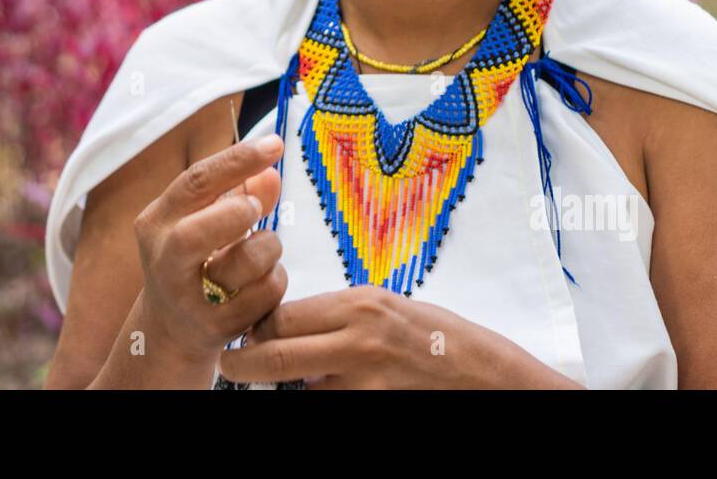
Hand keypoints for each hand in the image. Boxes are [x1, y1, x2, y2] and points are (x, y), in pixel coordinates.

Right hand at [132, 133, 286, 364]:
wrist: (169, 334)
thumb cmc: (194, 264)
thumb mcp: (206, 223)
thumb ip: (240, 194)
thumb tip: (272, 175)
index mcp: (158, 222)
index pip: (194, 182)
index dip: (237, 160)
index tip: (275, 144)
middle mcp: (163, 261)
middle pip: (194, 235)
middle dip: (235, 216)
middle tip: (255, 209)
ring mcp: (186, 300)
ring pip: (242, 264)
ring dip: (268, 248)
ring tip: (266, 250)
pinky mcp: (213, 330)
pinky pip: (262, 297)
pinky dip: (274, 282)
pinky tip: (263, 282)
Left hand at [217, 285, 584, 388]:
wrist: (486, 376)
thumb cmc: (436, 337)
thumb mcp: (384, 307)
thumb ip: (336, 314)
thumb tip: (286, 323)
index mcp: (359, 306)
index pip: (280, 316)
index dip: (256, 328)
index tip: (247, 333)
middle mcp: (358, 341)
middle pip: (274, 355)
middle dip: (242, 364)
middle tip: (231, 365)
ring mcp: (365, 383)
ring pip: (296, 392)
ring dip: (285, 390)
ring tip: (286, 383)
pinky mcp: (372, 409)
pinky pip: (324, 408)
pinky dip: (316, 401)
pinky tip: (322, 394)